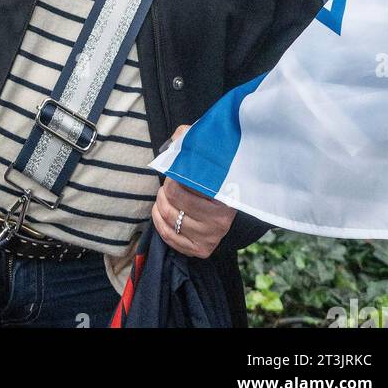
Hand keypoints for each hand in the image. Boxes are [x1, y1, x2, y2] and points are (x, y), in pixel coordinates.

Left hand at [152, 127, 234, 258]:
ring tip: (164, 195)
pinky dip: (158, 221)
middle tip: (168, 182)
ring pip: (170, 218)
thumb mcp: (207, 154)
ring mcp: (211, 238)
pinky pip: (169, 236)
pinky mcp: (201, 250)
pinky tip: (159, 210)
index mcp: (225, 197)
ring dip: (160, 203)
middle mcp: (220, 221)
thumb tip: (177, 138)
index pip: (189, 182)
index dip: (176, 174)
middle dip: (166, 188)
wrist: (230, 202)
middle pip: (175, 199)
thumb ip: (190, 140)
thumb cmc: (214, 175)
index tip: (175, 170)